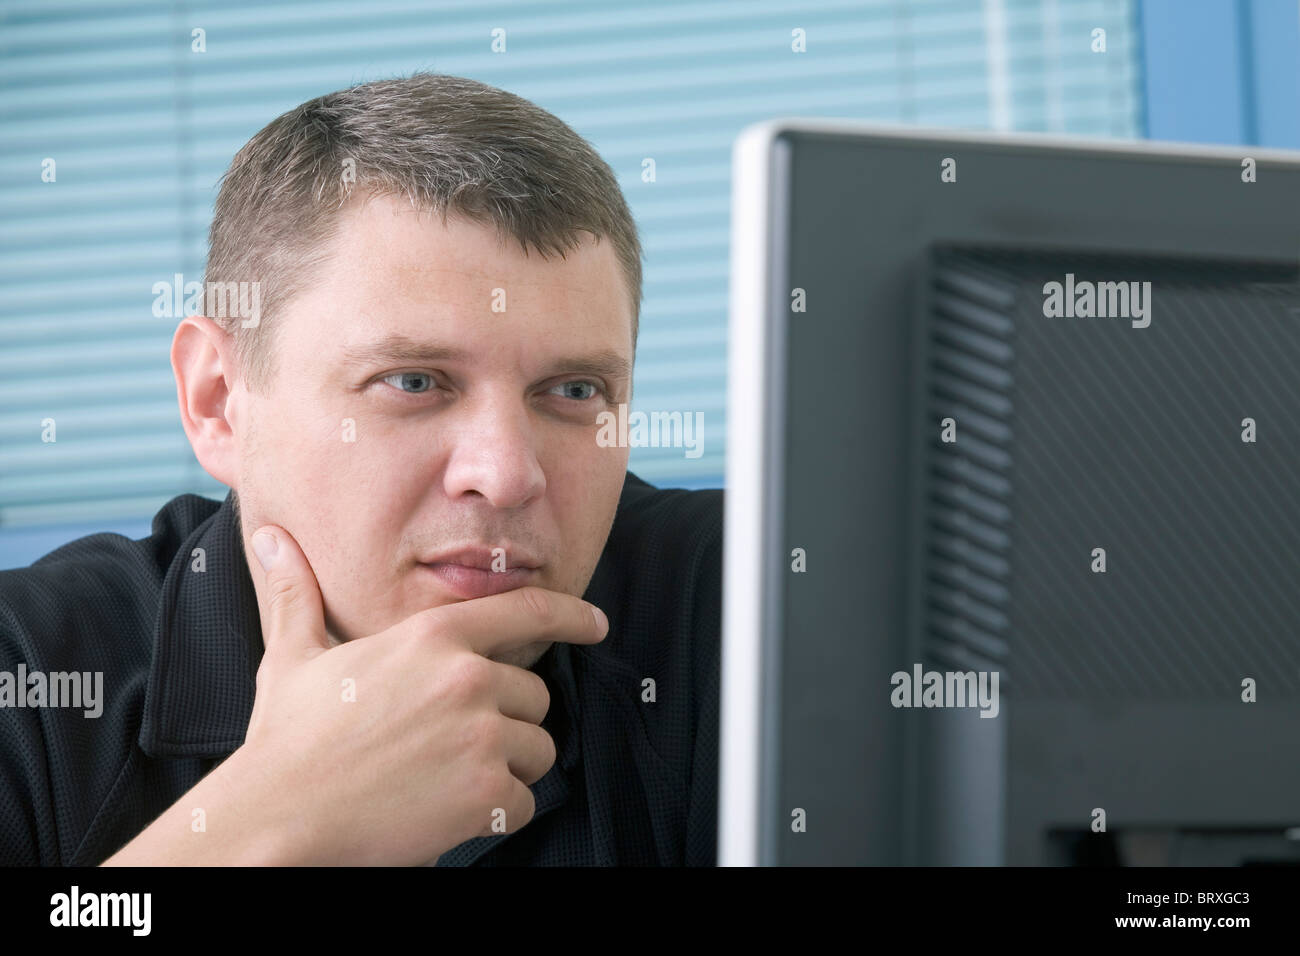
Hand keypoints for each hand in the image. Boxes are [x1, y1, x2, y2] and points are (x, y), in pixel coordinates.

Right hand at [240, 524, 608, 865]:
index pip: (528, 612)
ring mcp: (481, 735)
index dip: (571, 616)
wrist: (275, 818)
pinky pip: (522, 801)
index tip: (597, 623)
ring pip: (536, 750)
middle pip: (534, 696)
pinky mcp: (485, 791)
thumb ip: (296, 594)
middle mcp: (468, 678)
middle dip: (506, 721)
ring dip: (505, 767)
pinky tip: (446, 812)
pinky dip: (494, 813)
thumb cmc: (285, 739)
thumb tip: (269, 537)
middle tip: (450, 744)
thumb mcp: (293, 656)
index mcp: (432, 636)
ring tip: (445, 778)